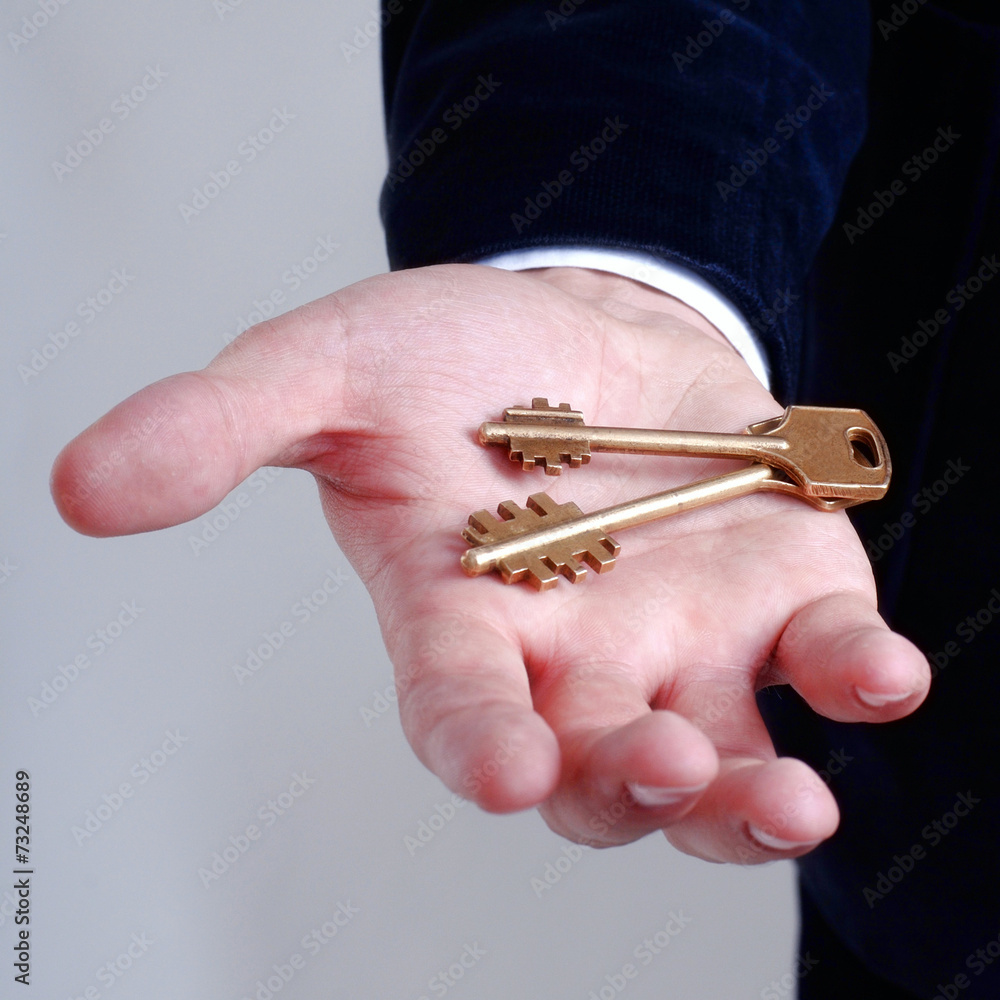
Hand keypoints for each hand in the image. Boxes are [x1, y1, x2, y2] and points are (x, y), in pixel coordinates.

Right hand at [51, 264, 930, 862]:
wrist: (584, 329)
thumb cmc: (456, 357)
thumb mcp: (332, 368)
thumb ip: (221, 426)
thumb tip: (82, 485)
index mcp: (465, 624)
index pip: (460, 713)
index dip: (477, 746)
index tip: (505, 768)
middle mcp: (574, 662)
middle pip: (600, 773)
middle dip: (628, 786)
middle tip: (649, 768)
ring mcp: (684, 645)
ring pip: (716, 762)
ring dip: (747, 794)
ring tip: (783, 799)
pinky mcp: (778, 602)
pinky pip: (822, 667)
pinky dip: (854, 681)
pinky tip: (873, 678)